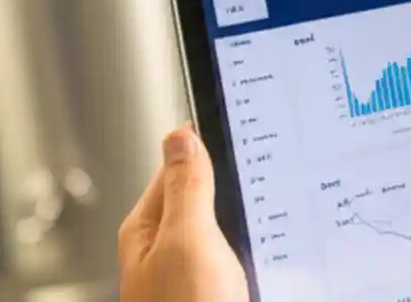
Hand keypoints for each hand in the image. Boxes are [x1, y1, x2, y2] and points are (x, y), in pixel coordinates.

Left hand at [119, 125, 247, 301]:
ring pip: (221, 226)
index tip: (231, 125)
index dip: (204, 145)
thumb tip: (180, 137)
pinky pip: (235, 252)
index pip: (174, 167)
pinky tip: (265, 236)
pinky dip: (250, 241)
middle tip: (255, 160)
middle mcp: (165, 249)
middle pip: (200, 196)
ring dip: (242, 213)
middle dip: (228, 181)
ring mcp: (190, 269)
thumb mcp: (186, 241)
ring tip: (262, 193)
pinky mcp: (214, 287)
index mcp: (145, 230)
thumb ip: (185, 188)